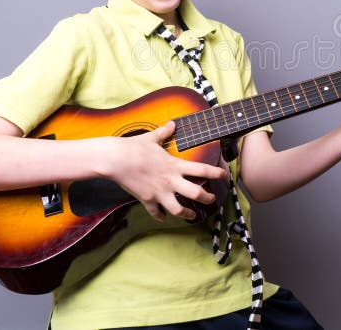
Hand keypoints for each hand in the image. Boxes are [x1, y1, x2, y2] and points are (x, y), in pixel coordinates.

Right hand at [112, 121, 227, 220]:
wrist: (116, 160)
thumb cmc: (134, 147)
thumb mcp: (151, 137)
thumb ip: (164, 132)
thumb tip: (172, 123)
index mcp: (175, 165)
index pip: (202, 169)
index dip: (216, 173)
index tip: (225, 176)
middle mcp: (170, 180)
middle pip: (196, 193)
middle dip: (207, 198)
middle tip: (212, 199)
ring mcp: (159, 192)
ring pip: (179, 209)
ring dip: (187, 213)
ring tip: (192, 215)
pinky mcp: (147, 200)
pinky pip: (156, 212)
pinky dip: (161, 216)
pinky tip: (163, 217)